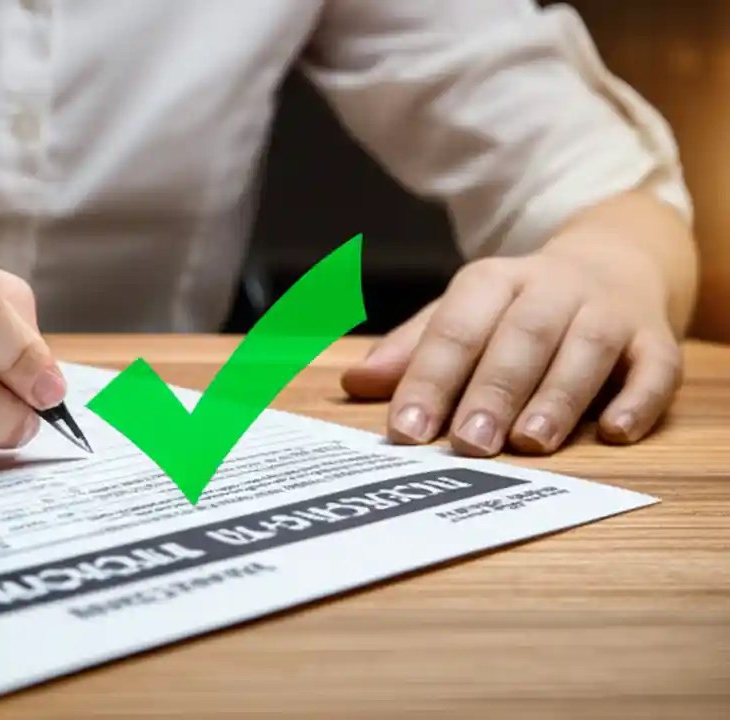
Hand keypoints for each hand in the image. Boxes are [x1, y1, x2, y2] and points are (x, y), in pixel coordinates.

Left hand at [340, 245, 683, 456]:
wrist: (613, 264)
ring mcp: (607, 312)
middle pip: (522, 336)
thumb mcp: (461, 316)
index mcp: (492, 282)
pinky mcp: (656, 339)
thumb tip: (354, 383)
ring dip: (558, 398)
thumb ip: (412, 351)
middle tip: (468, 443)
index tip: (406, 429)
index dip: (429, 379)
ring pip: (585, 349)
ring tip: (530, 444)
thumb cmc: (516, 310)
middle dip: (493, 391)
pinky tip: (615, 434)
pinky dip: (638, 400)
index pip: (455, 328)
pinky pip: (655, 367)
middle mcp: (551, 288)